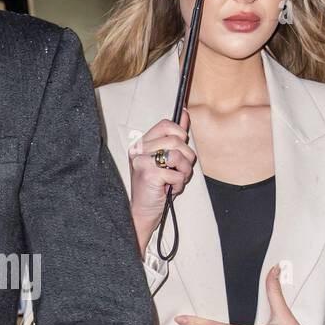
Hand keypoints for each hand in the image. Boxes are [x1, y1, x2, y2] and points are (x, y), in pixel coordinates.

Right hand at [129, 111, 194, 247]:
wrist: (142, 211)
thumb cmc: (155, 186)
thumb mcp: (165, 159)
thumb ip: (174, 136)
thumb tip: (184, 113)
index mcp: (142, 144)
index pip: (166, 124)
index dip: (180, 134)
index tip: (180, 148)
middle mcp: (139, 150)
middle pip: (176, 140)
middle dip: (186, 158)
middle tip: (178, 170)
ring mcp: (142, 161)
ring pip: (178, 155)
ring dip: (184, 171)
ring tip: (175, 179)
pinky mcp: (149, 174)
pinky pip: (177, 174)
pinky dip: (179, 184)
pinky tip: (169, 189)